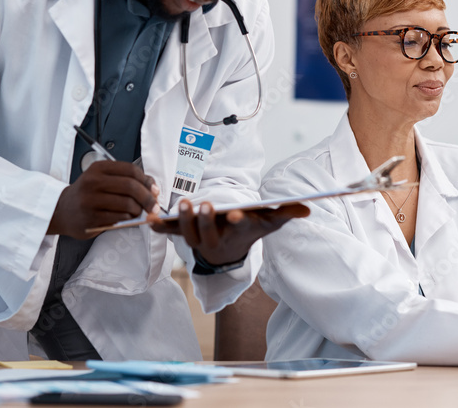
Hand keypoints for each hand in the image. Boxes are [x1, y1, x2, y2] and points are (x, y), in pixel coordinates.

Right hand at [49, 161, 158, 238]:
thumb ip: (126, 179)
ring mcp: (91, 200)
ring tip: (137, 212)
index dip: (147, 180)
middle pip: (131, 187)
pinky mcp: (91, 218)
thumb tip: (153, 187)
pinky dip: (129, 219)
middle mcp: (93, 182)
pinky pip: (120, 218)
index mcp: (98, 168)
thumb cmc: (88, 194)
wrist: (62, 210)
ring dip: (139, 210)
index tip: (154, 190)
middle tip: (154, 206)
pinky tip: (126, 218)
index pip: (131, 170)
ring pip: (127, 204)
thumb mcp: (102, 179)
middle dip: (148, 198)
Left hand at [151, 200, 309, 265]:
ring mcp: (199, 239)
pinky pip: (171, 233)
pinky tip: (150, 220)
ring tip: (182, 203)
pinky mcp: (185, 235)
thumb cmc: (252, 230)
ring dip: (184, 219)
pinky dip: (161, 227)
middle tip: (204, 205)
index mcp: (238, 232)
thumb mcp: (271, 223)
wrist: (230, 253)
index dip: (237, 221)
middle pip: (210, 232)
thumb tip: (307, 208)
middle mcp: (217, 239)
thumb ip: (287, 213)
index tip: (235, 214)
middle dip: (206, 219)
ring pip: (189, 234)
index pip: (239, 227)